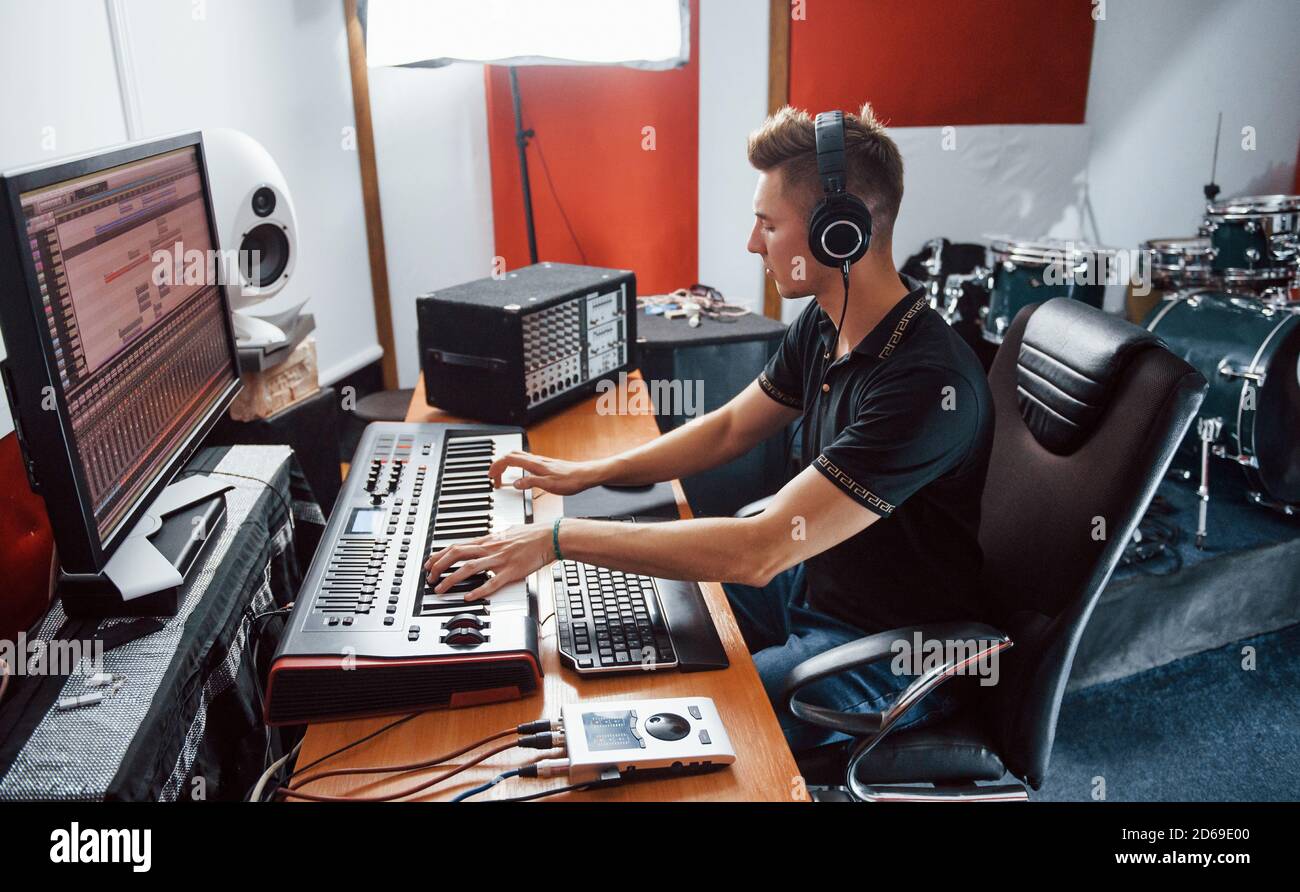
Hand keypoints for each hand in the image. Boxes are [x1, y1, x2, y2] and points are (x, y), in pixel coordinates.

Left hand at [423, 524, 553, 600]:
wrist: (549, 537)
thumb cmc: (531, 535)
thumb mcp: (506, 532)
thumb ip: (492, 538)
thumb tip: (483, 540)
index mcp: (488, 540)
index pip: (457, 546)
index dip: (440, 555)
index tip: (430, 563)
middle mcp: (490, 549)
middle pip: (457, 554)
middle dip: (439, 566)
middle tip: (430, 577)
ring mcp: (499, 560)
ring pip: (469, 568)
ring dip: (451, 579)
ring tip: (440, 589)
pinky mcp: (510, 572)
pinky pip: (491, 582)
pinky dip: (478, 590)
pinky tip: (468, 596)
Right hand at [487, 450, 602, 495]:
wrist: (585, 476)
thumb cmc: (570, 481)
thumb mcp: (549, 485)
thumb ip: (530, 483)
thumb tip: (515, 484)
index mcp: (534, 464)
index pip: (509, 459)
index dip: (497, 466)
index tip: (490, 475)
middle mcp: (536, 460)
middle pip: (511, 455)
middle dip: (498, 464)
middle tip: (493, 477)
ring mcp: (540, 461)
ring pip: (517, 457)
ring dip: (506, 464)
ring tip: (501, 476)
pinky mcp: (544, 465)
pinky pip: (524, 461)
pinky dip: (515, 466)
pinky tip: (517, 475)